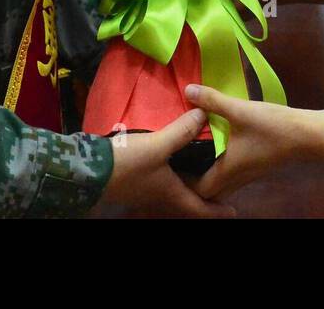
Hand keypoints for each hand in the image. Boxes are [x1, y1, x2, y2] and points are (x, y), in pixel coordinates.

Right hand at [96, 108, 235, 217]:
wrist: (89, 170)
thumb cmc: (128, 164)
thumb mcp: (158, 145)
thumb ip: (182, 131)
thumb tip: (205, 113)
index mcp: (172, 194)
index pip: (201, 209)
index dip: (218, 211)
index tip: (233, 211)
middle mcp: (162, 196)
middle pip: (189, 200)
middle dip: (205, 195)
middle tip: (221, 185)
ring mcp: (148, 190)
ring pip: (175, 190)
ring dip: (189, 183)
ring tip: (202, 169)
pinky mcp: (137, 180)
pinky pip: (163, 180)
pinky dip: (175, 173)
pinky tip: (174, 157)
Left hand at [186, 84, 308, 200]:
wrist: (307, 135)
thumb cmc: (272, 127)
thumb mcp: (240, 110)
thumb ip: (213, 101)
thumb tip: (188, 90)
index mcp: (228, 170)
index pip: (198, 192)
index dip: (183, 184)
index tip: (173, 165)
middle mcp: (236, 178)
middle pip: (209, 191)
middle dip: (194, 180)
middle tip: (181, 159)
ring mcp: (248, 174)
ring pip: (222, 183)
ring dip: (208, 172)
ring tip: (195, 151)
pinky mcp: (256, 166)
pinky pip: (232, 173)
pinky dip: (220, 165)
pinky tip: (218, 144)